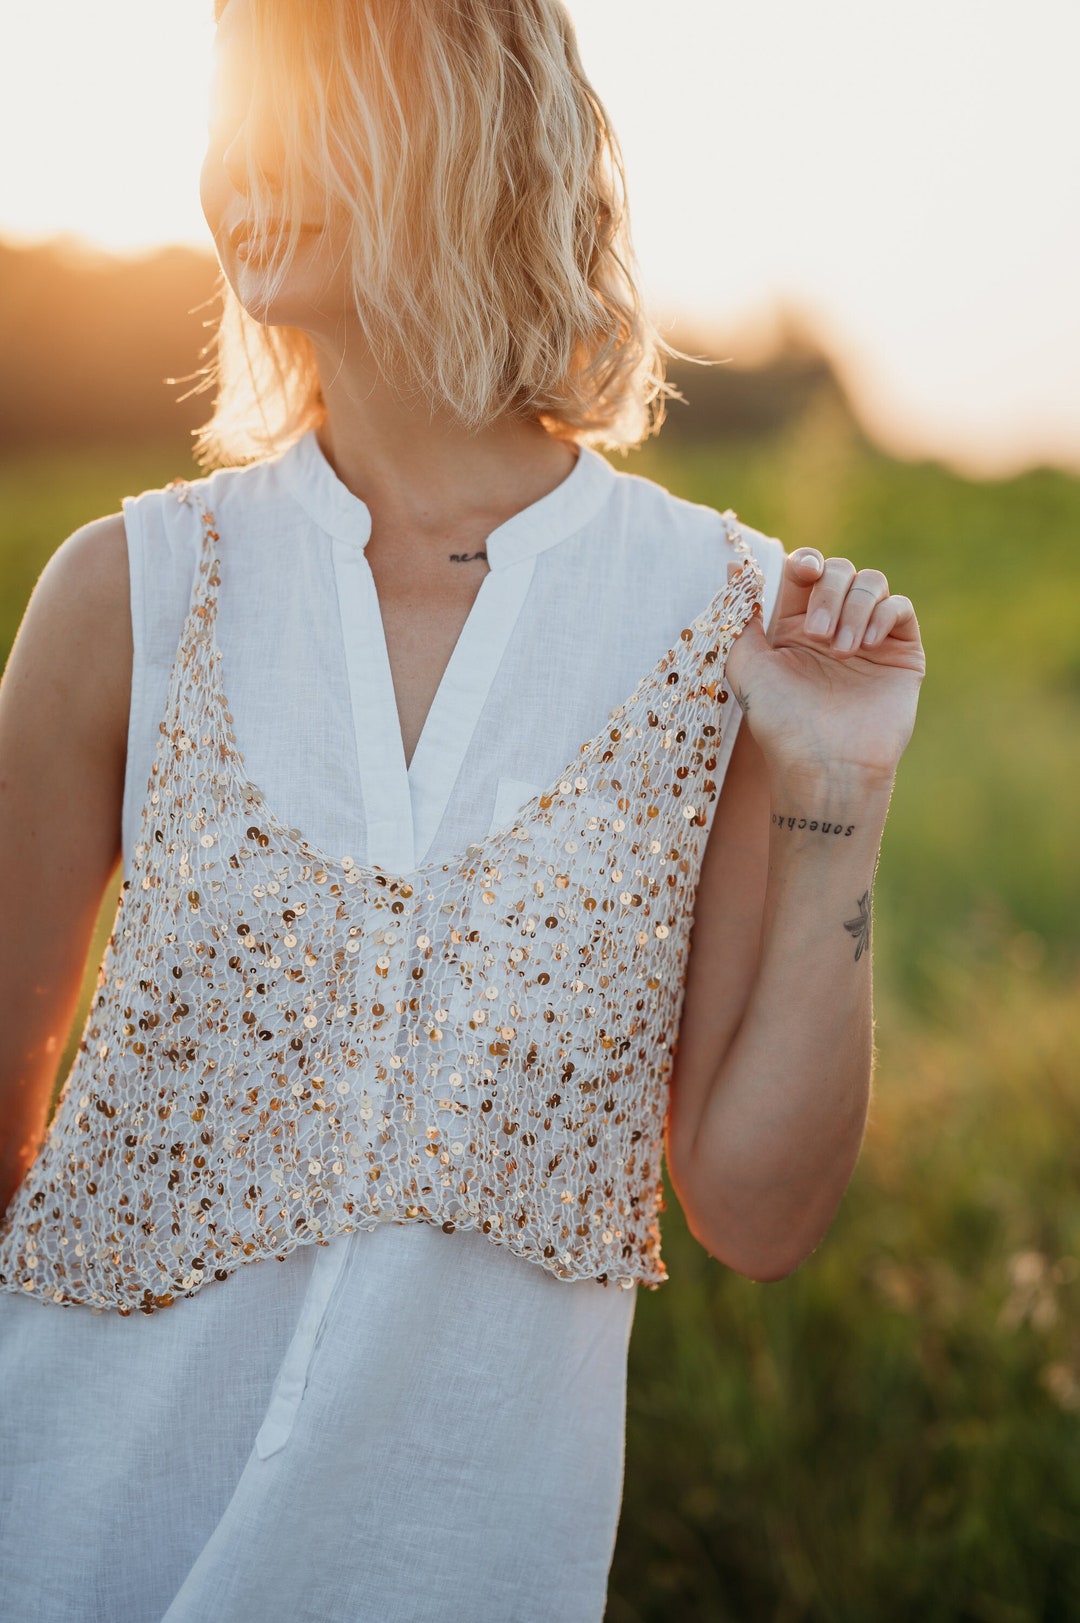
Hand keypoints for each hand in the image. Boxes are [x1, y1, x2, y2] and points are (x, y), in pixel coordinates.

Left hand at [724, 548, 925, 784]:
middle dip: (827, 592)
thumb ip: (738, 617)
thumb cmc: (781, 722)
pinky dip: (883, 615)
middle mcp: (834, 626)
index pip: (805, 571)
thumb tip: (733, 564)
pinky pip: (900, 607)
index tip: (801, 572)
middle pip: (839, 570)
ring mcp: (870, 637)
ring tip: (841, 650)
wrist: (824, 764)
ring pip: (872, 582)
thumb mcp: (747, 666)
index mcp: (795, 626)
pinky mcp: (901, 651)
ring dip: (854, 606)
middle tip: (817, 634)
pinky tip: (865, 647)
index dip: (805, 562)